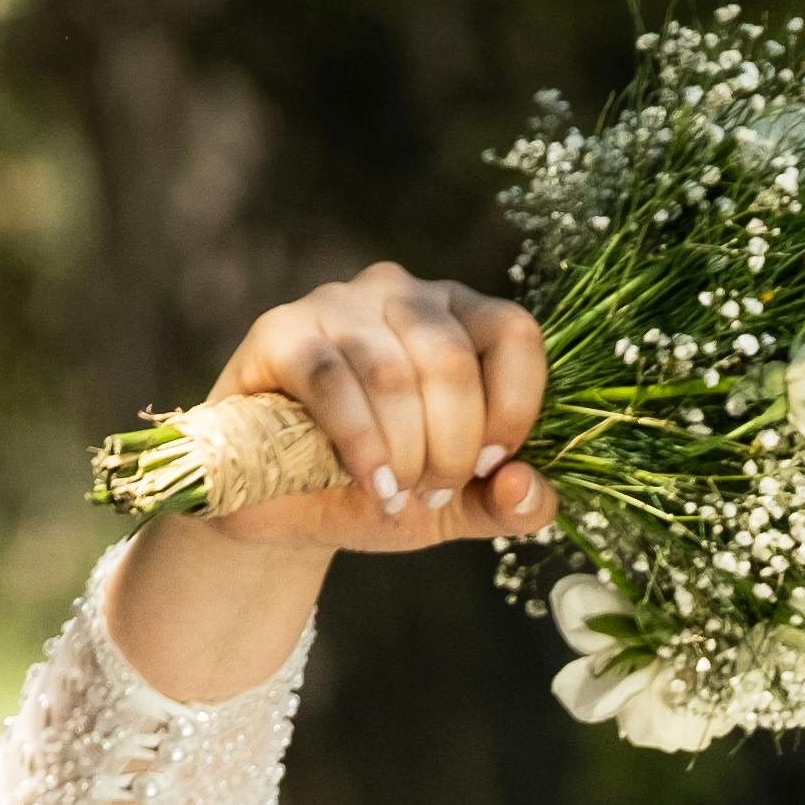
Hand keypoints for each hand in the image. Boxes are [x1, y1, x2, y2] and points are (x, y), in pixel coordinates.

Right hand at [112, 266, 553, 694]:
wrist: (285, 511)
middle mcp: (402, 293)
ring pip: (393, 373)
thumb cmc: (381, 488)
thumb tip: (524, 487)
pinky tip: (366, 481)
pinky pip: (332, 382)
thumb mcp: (459, 506)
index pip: (514, 333)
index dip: (514, 409)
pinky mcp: (281, 330)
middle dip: (450, 447)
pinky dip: (359, 443)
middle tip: (430, 493)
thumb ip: (511, 504)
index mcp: (460, 318)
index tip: (487, 469)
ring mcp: (338, 303)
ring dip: (403, 452)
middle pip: (452, 359)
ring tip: (395, 495)